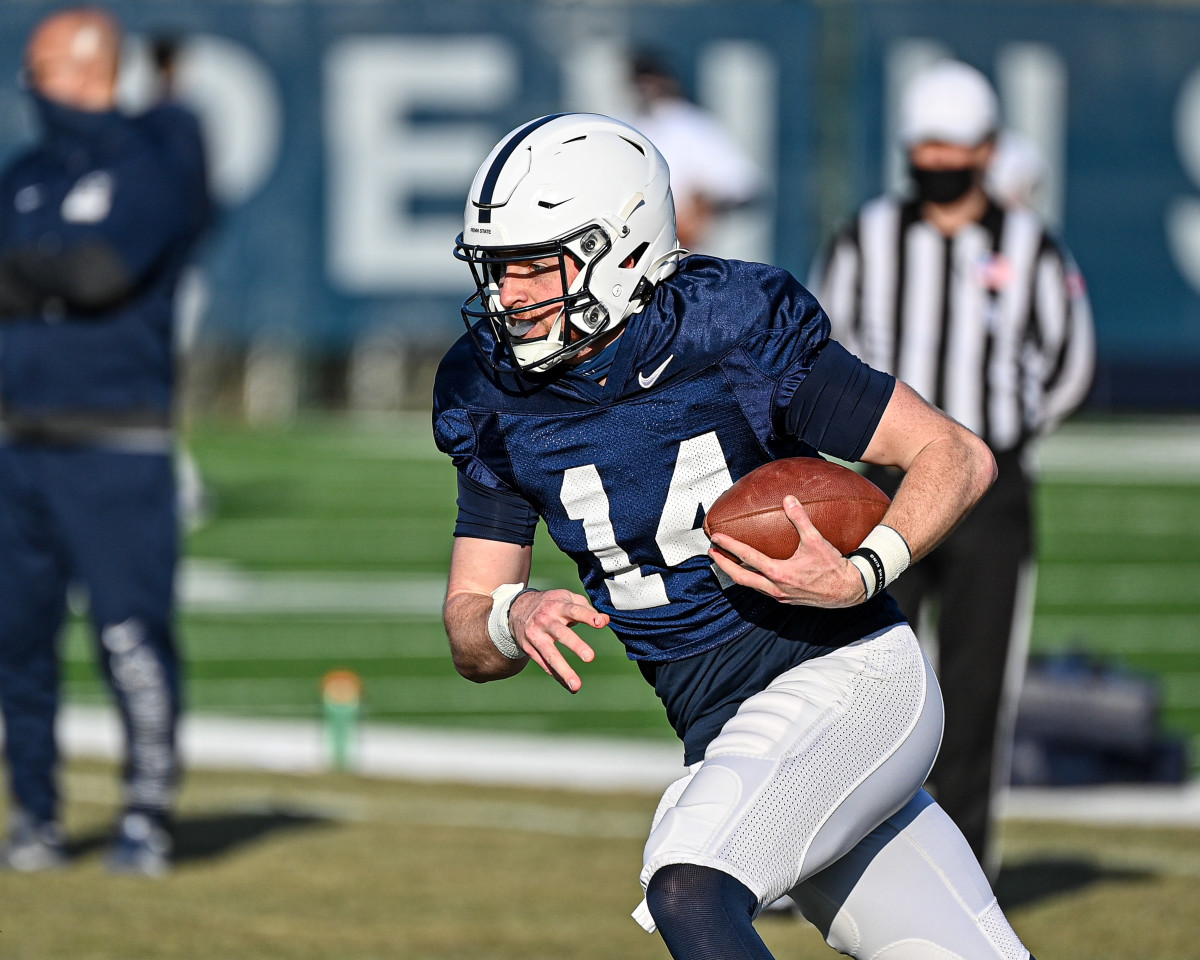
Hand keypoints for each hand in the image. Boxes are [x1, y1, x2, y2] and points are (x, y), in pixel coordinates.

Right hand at [508, 588, 608, 692]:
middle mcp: (546, 620)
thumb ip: (586, 608)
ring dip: (563, 670)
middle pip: (561, 633)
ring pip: (550, 654)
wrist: (517, 609)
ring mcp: (537, 636)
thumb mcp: (566, 598)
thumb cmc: (551, 604)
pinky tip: (569, 686)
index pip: (574, 610)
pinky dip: (557, 676)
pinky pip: (544, 664)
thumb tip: (605, 620)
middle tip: (590, 657)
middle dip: (575, 645)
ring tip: (576, 685)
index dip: (588, 616)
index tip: (601, 623)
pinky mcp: (530, 649)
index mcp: (557, 605)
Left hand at [708, 495, 865, 607]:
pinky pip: (762, 589)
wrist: (848, 590)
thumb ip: (800, 519)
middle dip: (724, 565)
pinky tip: (751, 571)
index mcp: (779, 574)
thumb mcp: (816, 541)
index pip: (747, 558)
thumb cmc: (832, 566)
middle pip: (740, 578)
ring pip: (750, 586)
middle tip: (712, 553)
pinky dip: (751, 579)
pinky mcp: (786, 599)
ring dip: (736, 573)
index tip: (717, 538)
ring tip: (726, 561)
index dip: (730, 546)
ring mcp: (780, 596)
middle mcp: (775, 588)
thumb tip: (789, 499)